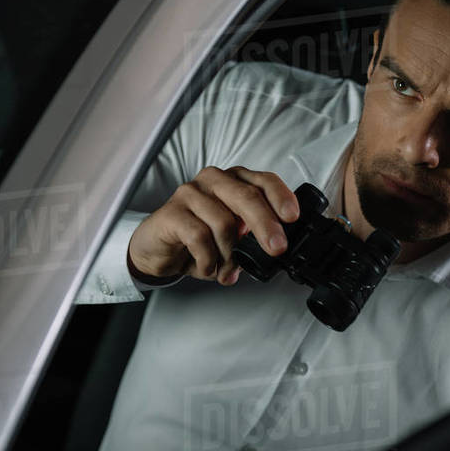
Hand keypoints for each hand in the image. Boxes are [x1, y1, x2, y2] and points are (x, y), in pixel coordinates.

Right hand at [127, 167, 299, 285]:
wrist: (157, 248)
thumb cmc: (199, 238)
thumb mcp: (233, 236)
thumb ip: (254, 235)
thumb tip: (276, 247)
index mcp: (235, 181)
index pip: (264, 181)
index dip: (281, 198)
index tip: (292, 218)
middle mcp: (214, 180)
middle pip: (247, 197)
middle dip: (265, 225)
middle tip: (276, 248)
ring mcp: (191, 193)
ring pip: (224, 223)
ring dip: (230, 255)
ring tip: (226, 269)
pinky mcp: (172, 212)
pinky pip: (199, 237)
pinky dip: (209, 260)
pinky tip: (208, 268)